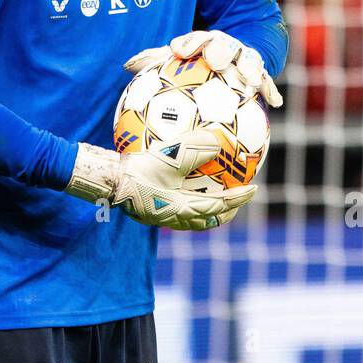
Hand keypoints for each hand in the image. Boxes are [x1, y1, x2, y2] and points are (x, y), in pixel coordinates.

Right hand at [64, 129, 253, 230]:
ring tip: (215, 198)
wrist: (108, 181)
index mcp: (183, 209)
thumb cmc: (138, 170)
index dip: (239, 198)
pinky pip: (177, 211)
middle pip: (208, 220)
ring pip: (192, 219)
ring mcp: (161, 217)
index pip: (219, 206)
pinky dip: (188, 203)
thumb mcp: (169, 157)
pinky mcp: (149, 211)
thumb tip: (218, 142)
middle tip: (238, 200)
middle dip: (225, 211)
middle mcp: (174, 218)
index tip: (254, 189)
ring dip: (208, 210)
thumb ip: (195, 149)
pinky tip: (180, 188)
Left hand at [124, 30, 282, 106]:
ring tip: (250, 81)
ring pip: (248, 60)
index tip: (179, 50)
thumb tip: (126, 66)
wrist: (233, 52)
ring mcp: (244, 57)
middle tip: (216, 61)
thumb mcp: (179, 57)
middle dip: (220, 50)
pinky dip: (270, 89)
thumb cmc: (197, 58)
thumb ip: (156, 61)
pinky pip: (267, 80)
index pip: (196, 39)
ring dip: (250, 69)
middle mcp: (226, 46)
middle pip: (224, 45)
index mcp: (204, 41)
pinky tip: (274, 102)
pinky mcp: (260, 71)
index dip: (189, 43)